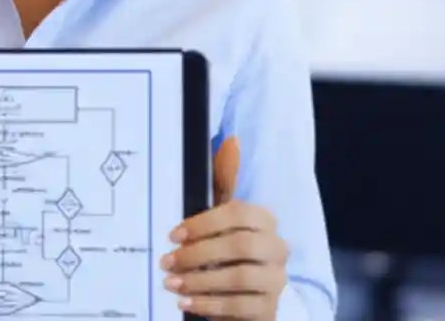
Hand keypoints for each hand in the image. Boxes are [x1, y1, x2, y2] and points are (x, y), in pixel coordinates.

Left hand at [161, 137, 288, 319]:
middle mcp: (277, 249)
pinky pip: (241, 308)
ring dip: (200, 281)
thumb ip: (224, 184)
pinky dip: (210, 305)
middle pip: (240, 246)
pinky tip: (186, 303)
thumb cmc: (228, 251)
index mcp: (265, 221)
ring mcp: (277, 280)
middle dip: (198, 253)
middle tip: (167, 261)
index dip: (205, 223)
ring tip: (172, 283)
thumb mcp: (223, 219)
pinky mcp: (270, 310)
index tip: (173, 234)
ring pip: (240, 278)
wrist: (249, 297)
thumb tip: (231, 140)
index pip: (240, 213)